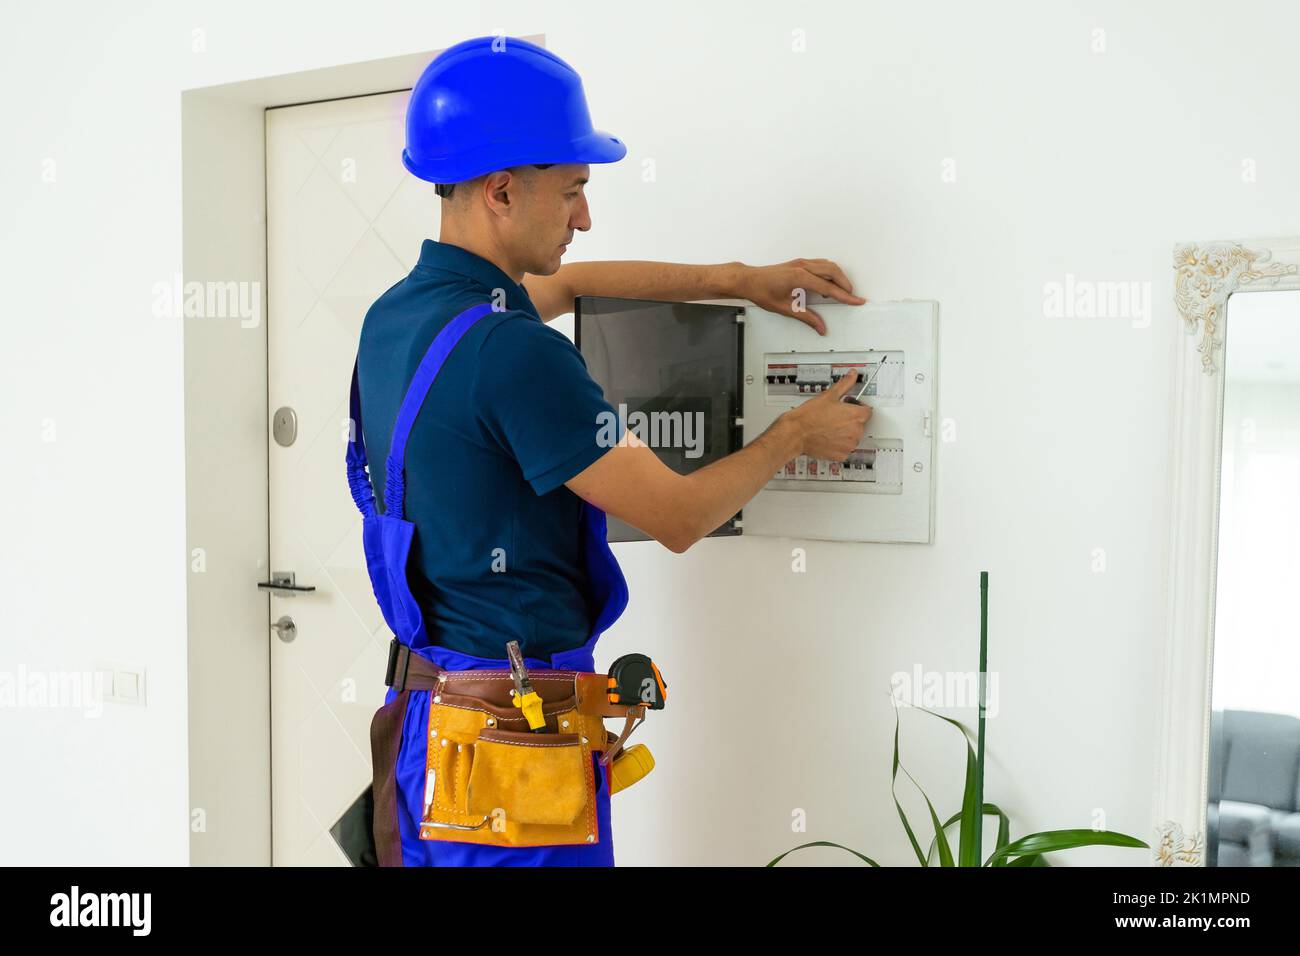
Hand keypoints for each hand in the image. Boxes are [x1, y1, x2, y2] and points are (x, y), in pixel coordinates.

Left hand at [732, 258, 866, 334]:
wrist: (748, 280)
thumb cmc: (761, 291)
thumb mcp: (785, 308)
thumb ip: (806, 318)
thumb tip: (819, 327)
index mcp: (800, 277)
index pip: (829, 288)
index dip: (845, 296)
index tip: (856, 300)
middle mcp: (802, 267)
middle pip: (833, 272)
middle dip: (845, 285)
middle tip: (850, 297)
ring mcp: (801, 263)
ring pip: (828, 266)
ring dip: (838, 277)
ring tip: (840, 292)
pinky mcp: (799, 263)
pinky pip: (821, 264)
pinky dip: (829, 273)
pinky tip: (826, 283)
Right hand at [781, 369, 872, 459]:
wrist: (796, 433)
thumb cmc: (810, 416)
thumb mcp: (829, 395)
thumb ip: (845, 384)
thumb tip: (852, 375)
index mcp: (856, 415)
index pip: (867, 411)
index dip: (857, 407)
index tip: (849, 406)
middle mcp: (856, 431)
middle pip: (860, 425)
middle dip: (850, 421)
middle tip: (835, 417)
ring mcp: (849, 445)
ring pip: (853, 438)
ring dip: (845, 433)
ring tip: (830, 427)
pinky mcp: (841, 455)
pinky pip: (845, 449)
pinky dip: (838, 445)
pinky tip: (828, 437)